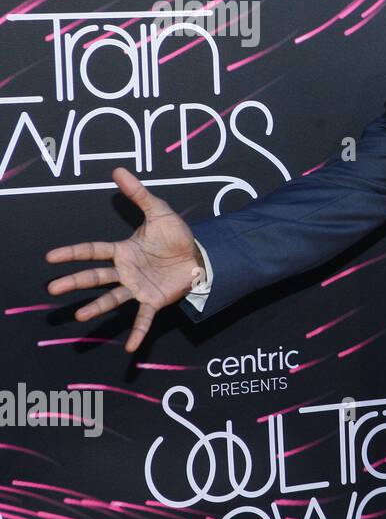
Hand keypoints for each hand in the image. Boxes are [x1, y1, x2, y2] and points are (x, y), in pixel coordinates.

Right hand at [45, 167, 204, 352]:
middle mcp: (126, 271)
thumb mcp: (159, 211)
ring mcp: (139, 287)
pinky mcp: (155, 300)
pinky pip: (144, 319)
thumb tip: (118, 170)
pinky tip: (128, 348)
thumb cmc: (177, 236)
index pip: (93, 250)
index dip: (73, 253)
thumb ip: (138, 194)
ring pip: (113, 299)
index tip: (50, 257)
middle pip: (96, 276)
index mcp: (124, 251)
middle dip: (75, 282)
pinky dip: (136, 333)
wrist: (202, 254)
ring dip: (97, 307)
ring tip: (79, 316)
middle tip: (53, 289)